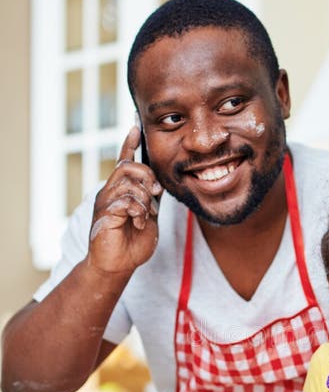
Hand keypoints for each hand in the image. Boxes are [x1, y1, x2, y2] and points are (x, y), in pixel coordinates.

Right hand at [88, 127, 162, 274]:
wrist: (118, 265)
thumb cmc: (132, 243)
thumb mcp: (149, 217)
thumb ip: (152, 200)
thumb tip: (161, 183)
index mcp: (122, 191)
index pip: (125, 161)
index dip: (130, 144)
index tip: (136, 125)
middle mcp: (111, 192)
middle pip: (129, 167)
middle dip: (147, 177)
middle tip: (155, 194)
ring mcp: (106, 202)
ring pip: (128, 183)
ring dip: (144, 199)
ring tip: (144, 215)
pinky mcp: (104, 214)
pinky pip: (125, 201)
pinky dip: (138, 211)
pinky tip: (138, 223)